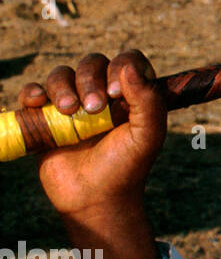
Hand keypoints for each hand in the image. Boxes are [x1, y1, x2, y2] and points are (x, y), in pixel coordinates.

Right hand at [19, 50, 166, 217]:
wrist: (95, 198)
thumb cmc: (126, 167)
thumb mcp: (148, 135)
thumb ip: (148, 101)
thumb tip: (128, 68)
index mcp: (132, 94)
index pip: (128, 61)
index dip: (121, 67)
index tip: (115, 93)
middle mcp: (103, 94)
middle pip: (92, 63)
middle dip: (90, 79)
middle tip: (93, 108)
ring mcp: (74, 105)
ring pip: (62, 74)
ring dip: (62, 86)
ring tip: (69, 111)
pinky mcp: (47, 117)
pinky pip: (34, 92)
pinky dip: (33, 92)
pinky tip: (38, 103)